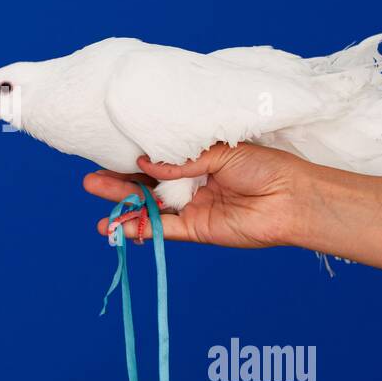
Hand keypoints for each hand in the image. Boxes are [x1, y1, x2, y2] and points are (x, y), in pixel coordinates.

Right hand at [83, 142, 305, 247]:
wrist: (292, 199)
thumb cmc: (265, 166)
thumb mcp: (221, 149)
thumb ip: (182, 158)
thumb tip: (144, 162)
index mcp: (196, 159)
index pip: (157, 158)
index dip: (132, 156)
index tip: (106, 151)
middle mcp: (190, 184)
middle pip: (145, 183)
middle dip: (117, 182)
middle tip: (89, 180)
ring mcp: (190, 208)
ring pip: (148, 206)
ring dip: (121, 205)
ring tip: (96, 198)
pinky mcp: (195, 230)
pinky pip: (161, 230)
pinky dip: (138, 229)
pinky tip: (115, 227)